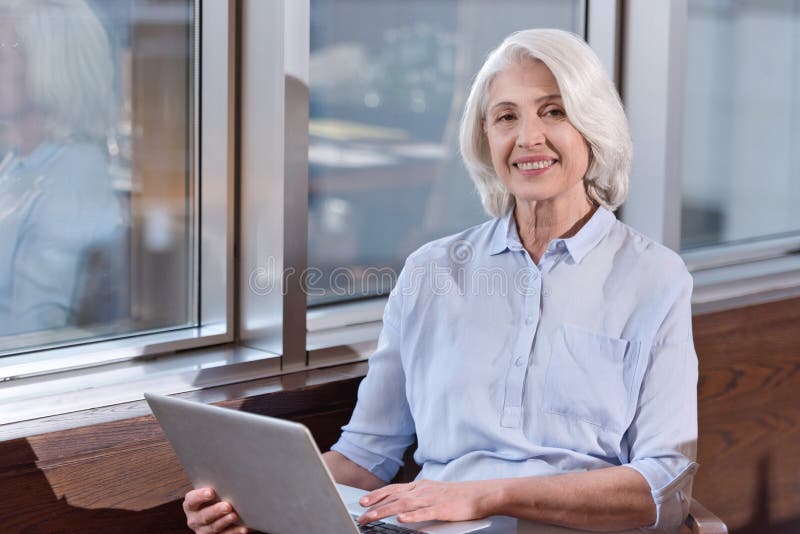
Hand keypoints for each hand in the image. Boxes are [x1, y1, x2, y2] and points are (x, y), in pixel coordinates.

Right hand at [183, 487, 247, 533]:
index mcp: (191, 505)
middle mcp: (194, 519)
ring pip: (212, 528)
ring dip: (224, 522)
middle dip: (216, 511)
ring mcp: (202, 530)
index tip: (212, 491)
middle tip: (228, 505)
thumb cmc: (215, 497)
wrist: (215, 513)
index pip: (192, 500)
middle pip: (203, 516)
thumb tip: (232, 473)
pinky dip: (233, 532)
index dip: (200, 496)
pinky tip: (243, 528)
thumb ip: (216, 486)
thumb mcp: (212, 491)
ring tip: (234, 515)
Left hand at [357, 479, 497, 524]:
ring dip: (387, 511)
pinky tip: (401, 520)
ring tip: (373, 517)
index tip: (363, 501)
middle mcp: (423, 490)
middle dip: (376, 506)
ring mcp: (432, 499)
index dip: (377, 495)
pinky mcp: (443, 509)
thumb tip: (400, 505)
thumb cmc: (457, 496)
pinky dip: (412, 516)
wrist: (480, 494)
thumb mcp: (432, 492)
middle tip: (361, 514)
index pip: (394, 489)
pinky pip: (425, 513)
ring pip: (405, 505)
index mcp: (420, 486)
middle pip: (395, 497)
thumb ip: (416, 496)